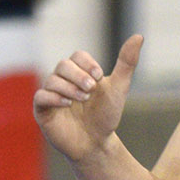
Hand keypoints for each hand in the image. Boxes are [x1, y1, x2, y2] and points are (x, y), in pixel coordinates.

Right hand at [33, 36, 142, 161]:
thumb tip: (139, 36)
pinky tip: (67, 104)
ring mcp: (51, 94)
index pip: (77, 56)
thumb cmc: (106, 115)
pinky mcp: (42, 110)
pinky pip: (41, 97)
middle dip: (78, 75)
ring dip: (69, 87)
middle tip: (91, 89)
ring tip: (83, 99)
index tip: (99, 76)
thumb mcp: (119, 88)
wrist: (97, 143)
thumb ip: (127, 63)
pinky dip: (53, 97)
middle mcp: (63, 80)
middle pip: (63, 65)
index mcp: (79, 73)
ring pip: (52, 80)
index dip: (87, 63)